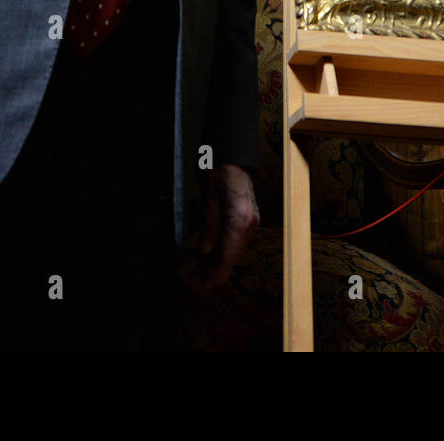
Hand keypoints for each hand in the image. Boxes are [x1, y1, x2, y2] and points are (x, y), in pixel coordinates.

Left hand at [191, 162, 259, 290]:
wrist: (236, 160)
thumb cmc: (221, 175)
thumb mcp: (209, 200)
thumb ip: (208, 227)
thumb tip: (203, 252)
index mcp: (240, 221)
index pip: (228, 257)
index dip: (215, 273)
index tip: (202, 284)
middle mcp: (249, 226)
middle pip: (232, 259)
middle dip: (213, 270)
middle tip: (192, 276)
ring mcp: (251, 225)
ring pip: (233, 254)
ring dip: (216, 262)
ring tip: (196, 268)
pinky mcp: (249, 223)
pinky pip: (235, 244)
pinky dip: (222, 252)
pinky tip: (208, 255)